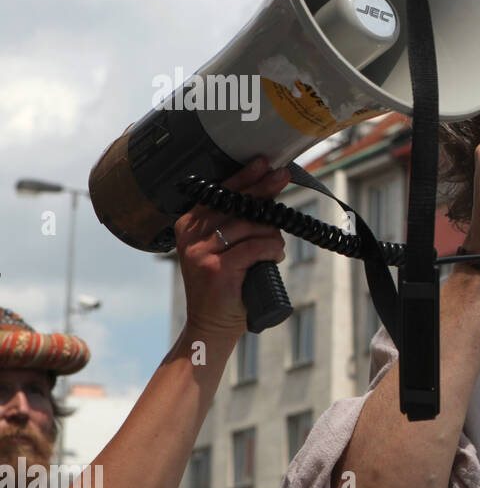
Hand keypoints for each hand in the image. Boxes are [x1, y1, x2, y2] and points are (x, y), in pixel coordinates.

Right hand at [174, 158, 290, 341]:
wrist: (211, 324)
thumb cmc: (224, 285)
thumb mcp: (224, 248)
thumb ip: (236, 223)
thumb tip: (267, 193)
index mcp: (189, 225)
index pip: (219, 193)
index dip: (244, 177)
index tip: (264, 164)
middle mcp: (191, 235)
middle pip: (235, 204)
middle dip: (263, 191)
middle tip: (282, 177)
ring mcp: (201, 252)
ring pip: (250, 226)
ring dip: (271, 234)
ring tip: (274, 248)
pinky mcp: (217, 268)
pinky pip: (255, 246)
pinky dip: (272, 248)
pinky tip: (275, 255)